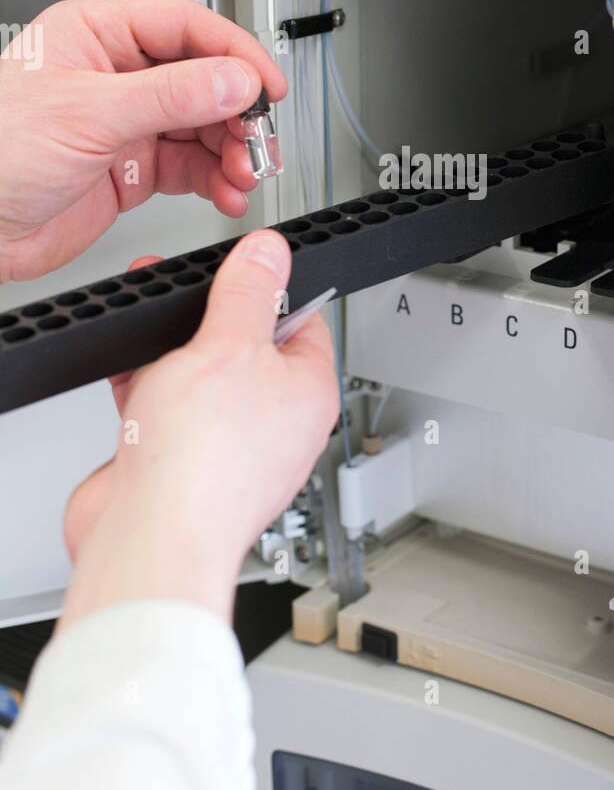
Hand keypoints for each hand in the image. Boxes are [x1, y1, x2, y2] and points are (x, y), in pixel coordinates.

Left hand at [0, 0, 286, 281]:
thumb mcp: (89, 113)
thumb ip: (170, 96)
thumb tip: (233, 80)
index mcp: (97, 36)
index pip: (186, 28)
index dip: (233, 53)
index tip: (266, 85)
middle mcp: (116, 75)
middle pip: (204, 80)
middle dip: (237, 112)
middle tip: (257, 139)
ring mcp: (127, 123)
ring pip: (203, 127)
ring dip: (232, 151)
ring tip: (244, 173)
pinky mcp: (132, 168)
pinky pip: (191, 166)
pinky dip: (215, 180)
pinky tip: (227, 191)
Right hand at [61, 231, 339, 626]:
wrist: (148, 537)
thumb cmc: (205, 465)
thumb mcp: (230, 345)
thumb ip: (248, 291)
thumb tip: (270, 252)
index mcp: (308, 394)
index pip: (302, 321)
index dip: (269, 289)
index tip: (241, 269)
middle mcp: (274, 424)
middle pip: (245, 348)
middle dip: (207, 319)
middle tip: (183, 300)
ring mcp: (226, 446)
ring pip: (199, 378)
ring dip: (169, 353)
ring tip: (150, 336)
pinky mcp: (180, 462)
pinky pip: (164, 409)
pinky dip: (144, 387)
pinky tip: (129, 375)